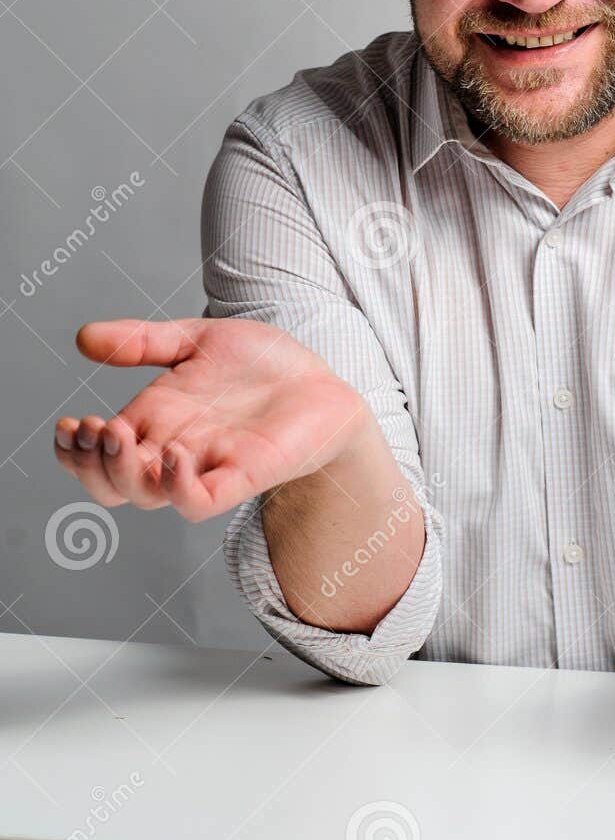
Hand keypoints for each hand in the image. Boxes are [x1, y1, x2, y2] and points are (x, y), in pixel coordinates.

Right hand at [53, 317, 364, 521]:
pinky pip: (199, 501)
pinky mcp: (242, 475)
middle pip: (111, 485)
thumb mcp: (197, 340)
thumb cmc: (262, 365)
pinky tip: (170, 454)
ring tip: (118, 433)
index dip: (73, 452)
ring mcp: (206, 465)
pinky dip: (177, 487)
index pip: (98, 456)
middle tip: (93, 428)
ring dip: (121, 472)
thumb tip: (83, 337)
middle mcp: (172, 449)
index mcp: (155, 421)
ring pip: (146, 495)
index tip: (68, 425)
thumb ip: (143, 341)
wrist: (322, 379)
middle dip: (89, 465)